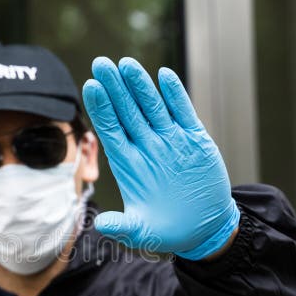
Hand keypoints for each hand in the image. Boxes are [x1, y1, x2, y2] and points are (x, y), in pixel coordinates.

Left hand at [82, 57, 239, 259]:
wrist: (205, 227)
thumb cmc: (168, 230)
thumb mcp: (143, 232)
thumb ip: (122, 227)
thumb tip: (100, 224)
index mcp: (129, 164)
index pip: (111, 131)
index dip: (101, 109)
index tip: (90, 86)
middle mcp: (147, 147)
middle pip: (127, 111)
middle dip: (114, 88)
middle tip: (101, 63)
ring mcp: (170, 141)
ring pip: (152, 106)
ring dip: (140, 85)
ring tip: (126, 64)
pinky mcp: (195, 140)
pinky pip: (183, 112)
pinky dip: (175, 95)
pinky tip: (163, 75)